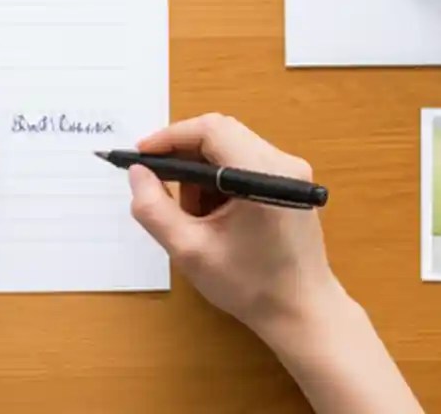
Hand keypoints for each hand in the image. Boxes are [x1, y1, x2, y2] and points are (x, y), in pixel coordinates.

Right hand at [125, 113, 336, 335]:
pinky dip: (220, 184)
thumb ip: (154, 209)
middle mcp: (282, 162)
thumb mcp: (189, 250)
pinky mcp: (290, 183)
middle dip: (183, 159)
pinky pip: (244, 165)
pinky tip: (214, 219)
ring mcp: (291, 171)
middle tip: (159, 188)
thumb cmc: (250, 286)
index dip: (170, 137)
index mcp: (262, 174)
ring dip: (201, 176)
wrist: (303, 312)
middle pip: (221, 135)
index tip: (141, 157)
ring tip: (193, 217)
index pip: (211, 129)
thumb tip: (137, 173)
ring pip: (230, 150)